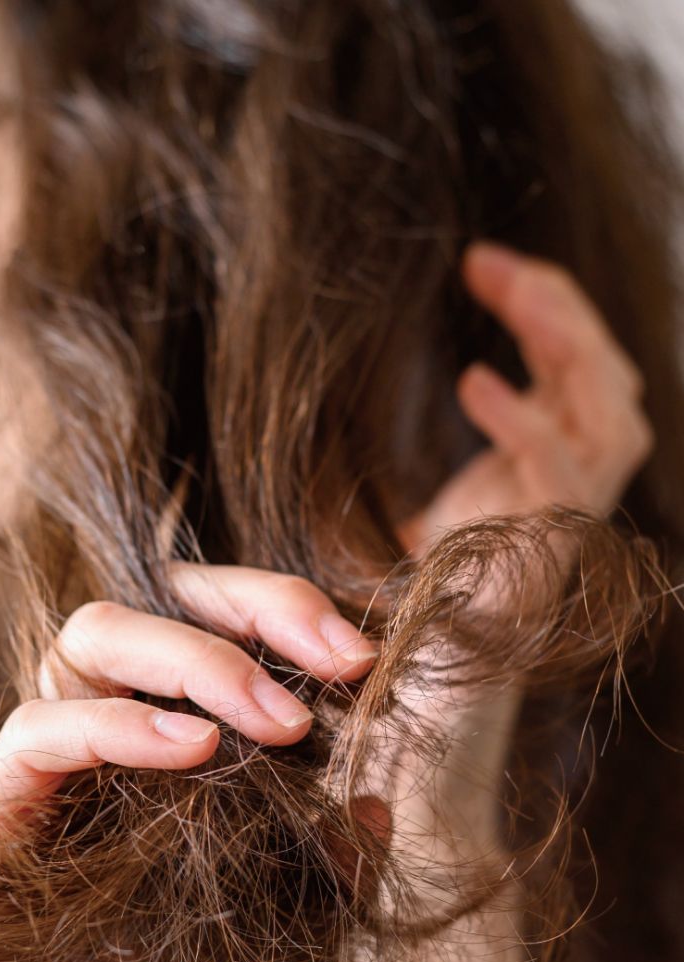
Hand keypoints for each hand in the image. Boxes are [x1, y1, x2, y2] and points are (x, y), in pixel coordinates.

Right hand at [0, 566, 376, 961]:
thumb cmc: (151, 960)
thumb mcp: (265, 898)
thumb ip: (317, 853)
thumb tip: (374, 809)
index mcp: (161, 708)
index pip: (216, 610)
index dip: (286, 610)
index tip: (360, 656)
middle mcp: (103, 705)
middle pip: (161, 594)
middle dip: (258, 612)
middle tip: (338, 667)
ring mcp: (48, 745)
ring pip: (95, 632)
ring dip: (198, 660)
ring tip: (279, 724)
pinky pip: (42, 729)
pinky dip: (119, 725)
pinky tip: (192, 749)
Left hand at [396, 242, 653, 561]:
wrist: (465, 612)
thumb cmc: (469, 524)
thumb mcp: (483, 438)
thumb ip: (494, 384)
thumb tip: (447, 310)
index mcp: (576, 423)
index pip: (576, 341)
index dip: (541, 292)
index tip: (478, 260)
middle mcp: (592, 450)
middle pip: (599, 360)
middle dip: (554, 304)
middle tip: (490, 265)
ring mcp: (584, 489)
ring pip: (604, 403)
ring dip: (565, 344)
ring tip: (516, 300)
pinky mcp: (557, 526)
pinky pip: (553, 463)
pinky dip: (519, 420)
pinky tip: (474, 381)